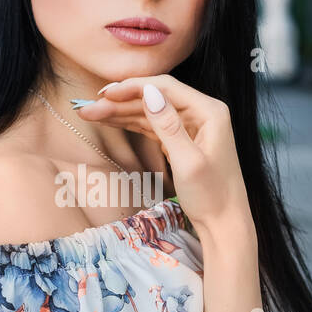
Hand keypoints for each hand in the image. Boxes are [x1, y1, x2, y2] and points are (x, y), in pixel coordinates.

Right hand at [76, 75, 252, 234]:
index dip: (132, 87)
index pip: (165, 88)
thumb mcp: (188, 161)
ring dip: (120, 113)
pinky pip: (153, 127)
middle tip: (87, 108)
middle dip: (120, 102)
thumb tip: (149, 92)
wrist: (225, 224)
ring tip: (90, 115)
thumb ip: (168, 125)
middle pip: (154, 99)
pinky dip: (131, 125)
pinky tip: (110, 122)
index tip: (104, 94)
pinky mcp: (181, 140)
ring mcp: (191, 127)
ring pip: (150, 113)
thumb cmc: (212, 196)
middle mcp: (201, 113)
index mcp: (209, 112)